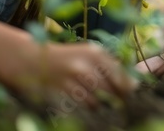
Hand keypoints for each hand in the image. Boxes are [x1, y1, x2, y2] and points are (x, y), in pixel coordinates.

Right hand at [11, 42, 135, 107]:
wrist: (29, 60)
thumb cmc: (66, 58)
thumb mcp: (88, 54)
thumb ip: (110, 66)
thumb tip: (134, 84)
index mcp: (95, 53)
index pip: (121, 75)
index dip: (128, 88)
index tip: (132, 95)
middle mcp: (85, 65)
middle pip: (111, 90)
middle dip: (117, 100)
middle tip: (120, 106)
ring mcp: (71, 80)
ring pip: (96, 102)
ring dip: (100, 107)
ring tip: (100, 106)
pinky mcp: (60, 92)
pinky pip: (80, 107)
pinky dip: (86, 109)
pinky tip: (85, 107)